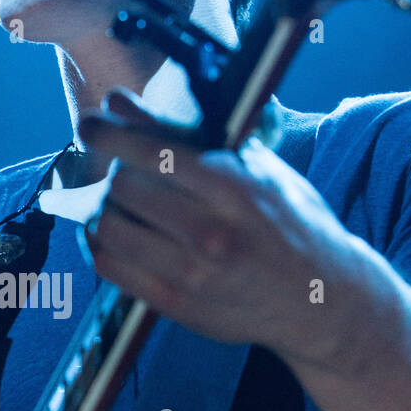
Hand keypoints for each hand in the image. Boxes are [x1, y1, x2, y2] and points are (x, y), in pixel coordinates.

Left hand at [78, 89, 375, 370]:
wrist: (320, 300)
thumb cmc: (291, 224)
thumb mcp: (258, 170)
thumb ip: (193, 136)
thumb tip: (125, 105)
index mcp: (234, 189)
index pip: (153, 152)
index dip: (111, 134)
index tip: (90, 124)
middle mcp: (210, 232)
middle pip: (123, 187)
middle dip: (116, 172)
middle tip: (125, 172)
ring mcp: (191, 273)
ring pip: (109, 226)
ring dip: (105, 209)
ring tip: (120, 204)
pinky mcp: (175, 304)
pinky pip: (110, 266)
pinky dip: (100, 244)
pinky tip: (112, 234)